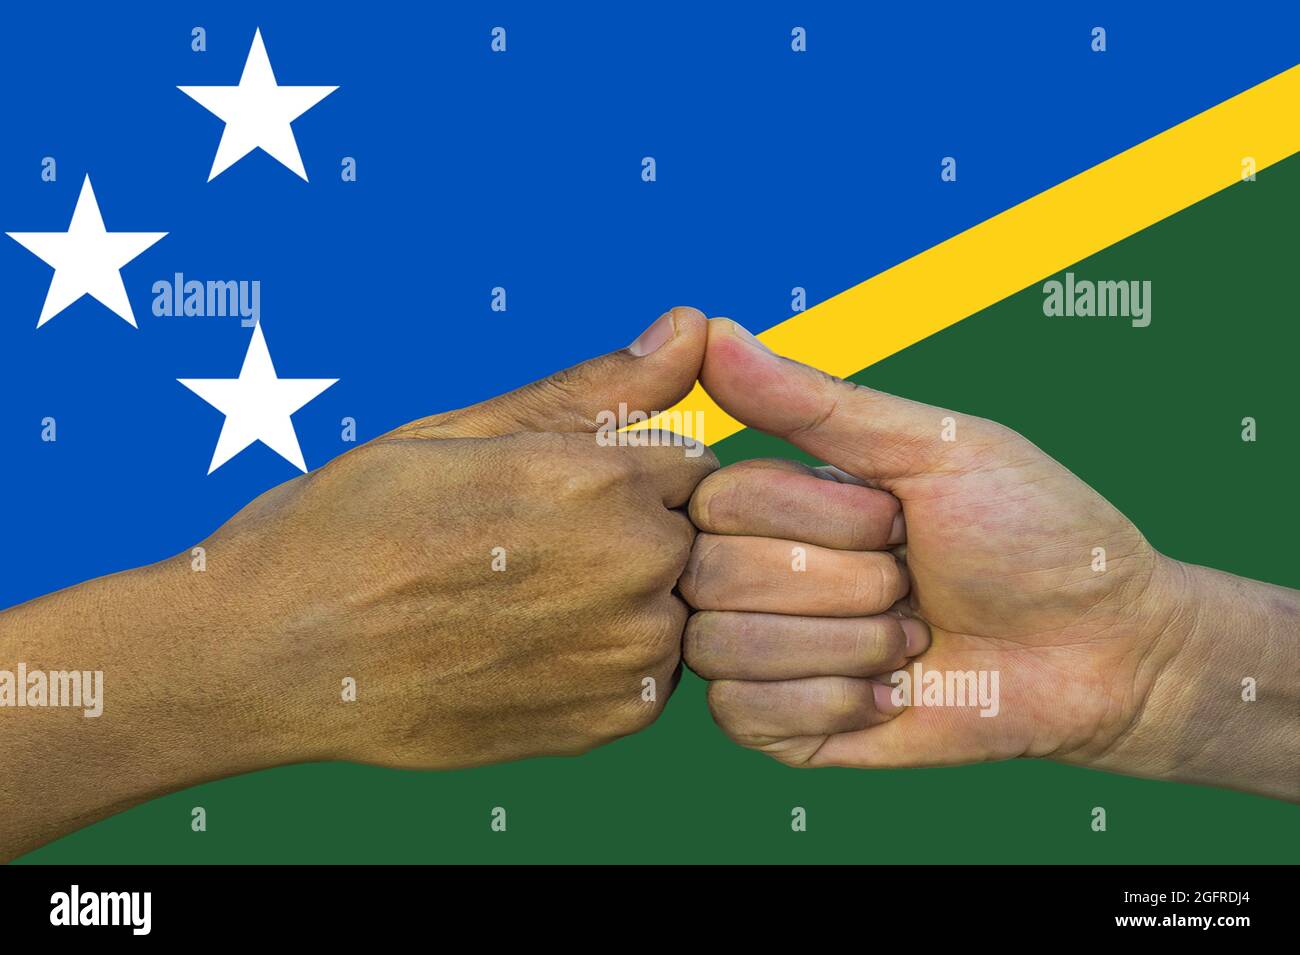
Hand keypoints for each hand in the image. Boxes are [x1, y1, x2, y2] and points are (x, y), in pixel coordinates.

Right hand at [0, 306, 717, 858]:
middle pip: (690, 533)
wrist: (275, 654)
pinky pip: (650, 676)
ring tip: (523, 603)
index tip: (569, 493)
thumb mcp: (469, 431)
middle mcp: (634, 569)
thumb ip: (599, 386)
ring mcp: (626, 656)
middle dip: (635, 532)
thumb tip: (695, 324)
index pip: (692, 459)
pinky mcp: (609, 721)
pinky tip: (530, 650)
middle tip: (533, 551)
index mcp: (602, 480)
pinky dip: (609, 661)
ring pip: (675, 606)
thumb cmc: (355, 524)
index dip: (631, 472)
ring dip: (626, 600)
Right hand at [680, 319, 1298, 798]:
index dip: (814, 517)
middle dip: (842, 584)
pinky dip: (830, 703)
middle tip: (912, 583)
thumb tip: (711, 330)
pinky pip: (742, 714)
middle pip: (713, 574)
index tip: (897, 520)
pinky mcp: (782, 729)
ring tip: (909, 638)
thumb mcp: (934, 447)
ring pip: (721, 647)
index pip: (717, 499)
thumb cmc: (1032, 534)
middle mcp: (760, 571)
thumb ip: (815, 402)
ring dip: (843, 646)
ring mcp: (765, 653)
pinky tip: (889, 693)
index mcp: (783, 502)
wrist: (1103, 653)